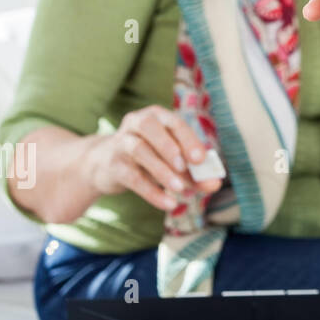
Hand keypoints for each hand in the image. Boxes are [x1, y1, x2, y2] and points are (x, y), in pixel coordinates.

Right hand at [86, 105, 222, 211]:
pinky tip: (168, 203)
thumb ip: (194, 171)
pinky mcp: (113, 165)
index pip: (174, 122)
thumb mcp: (172, 160)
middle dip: (169, 146)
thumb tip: (214, 184)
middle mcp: (136, 123)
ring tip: (179, 188)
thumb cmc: (149, 156)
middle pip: (150, 127)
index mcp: (156, 116)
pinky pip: (132, 177)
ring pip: (139, 150)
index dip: (188, 139)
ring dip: (161, 170)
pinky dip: (151, 192)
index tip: (201, 159)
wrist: (105, 164)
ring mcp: (121, 143)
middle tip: (185, 167)